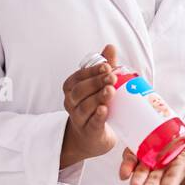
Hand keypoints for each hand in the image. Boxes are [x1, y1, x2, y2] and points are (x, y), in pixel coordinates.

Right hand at [60, 43, 119, 168]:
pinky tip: (104, 109)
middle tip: (112, 77)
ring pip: (84, 107)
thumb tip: (110, 47)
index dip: (92, 71)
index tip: (107, 66)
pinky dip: (97, 116)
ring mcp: (79, 118)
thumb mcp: (98, 86)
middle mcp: (72, 103)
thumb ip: (104, 68)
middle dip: (96, 82)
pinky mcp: (90, 132)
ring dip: (98, 97)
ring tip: (110, 91)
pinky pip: (92, 123)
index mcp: (72, 89)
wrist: (90, 137)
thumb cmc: (94, 106)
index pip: (78, 77)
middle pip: (80, 91)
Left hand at [119, 134, 184, 184]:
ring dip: (136, 179)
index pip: (171, 180)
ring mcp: (148, 159)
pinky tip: (123, 174)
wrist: (175, 137)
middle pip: (154, 179)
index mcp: (177, 168)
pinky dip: (126, 166)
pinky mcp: (137, 151)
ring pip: (141, 171)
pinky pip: (130, 159)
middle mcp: (161, 167)